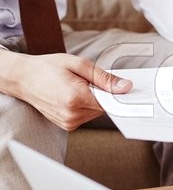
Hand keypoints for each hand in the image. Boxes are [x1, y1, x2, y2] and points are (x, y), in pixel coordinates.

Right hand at [0, 51, 132, 130]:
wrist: (22, 78)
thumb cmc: (47, 68)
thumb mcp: (79, 64)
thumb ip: (104, 78)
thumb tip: (125, 87)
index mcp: (75, 98)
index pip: (110, 103)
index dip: (121, 96)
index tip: (133, 93)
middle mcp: (72, 114)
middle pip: (104, 107)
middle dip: (104, 94)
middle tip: (93, 81)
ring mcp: (68, 122)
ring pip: (96, 112)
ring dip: (94, 100)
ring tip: (78, 87)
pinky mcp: (67, 125)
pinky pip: (87, 116)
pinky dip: (86, 106)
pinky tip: (75, 95)